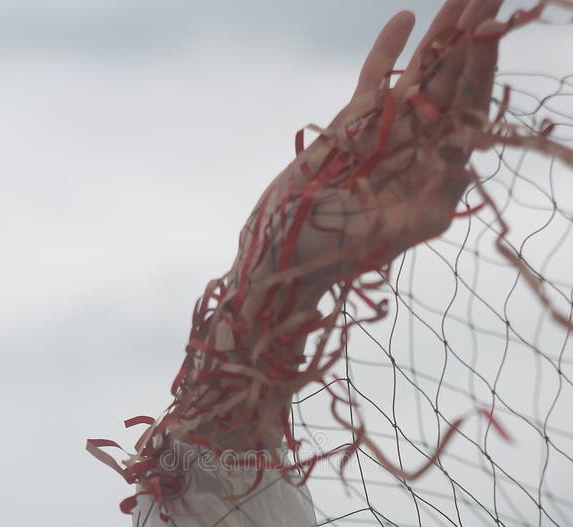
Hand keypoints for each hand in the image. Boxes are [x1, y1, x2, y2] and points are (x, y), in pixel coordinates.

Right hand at [233, 0, 502, 296]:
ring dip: (442, 34)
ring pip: (420, 75)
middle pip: (452, 84)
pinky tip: (405, 18)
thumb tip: (462, 174)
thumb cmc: (335, 254)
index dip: (480, 71)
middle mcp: (416, 148)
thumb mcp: (384, 236)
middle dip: (472, 38)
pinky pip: (375, 80)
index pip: (467, 114)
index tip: (489, 32)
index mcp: (432, 172)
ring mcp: (386, 132)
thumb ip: (424, 212)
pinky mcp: (352, 125)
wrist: (286, 253)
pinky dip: (387, 50)